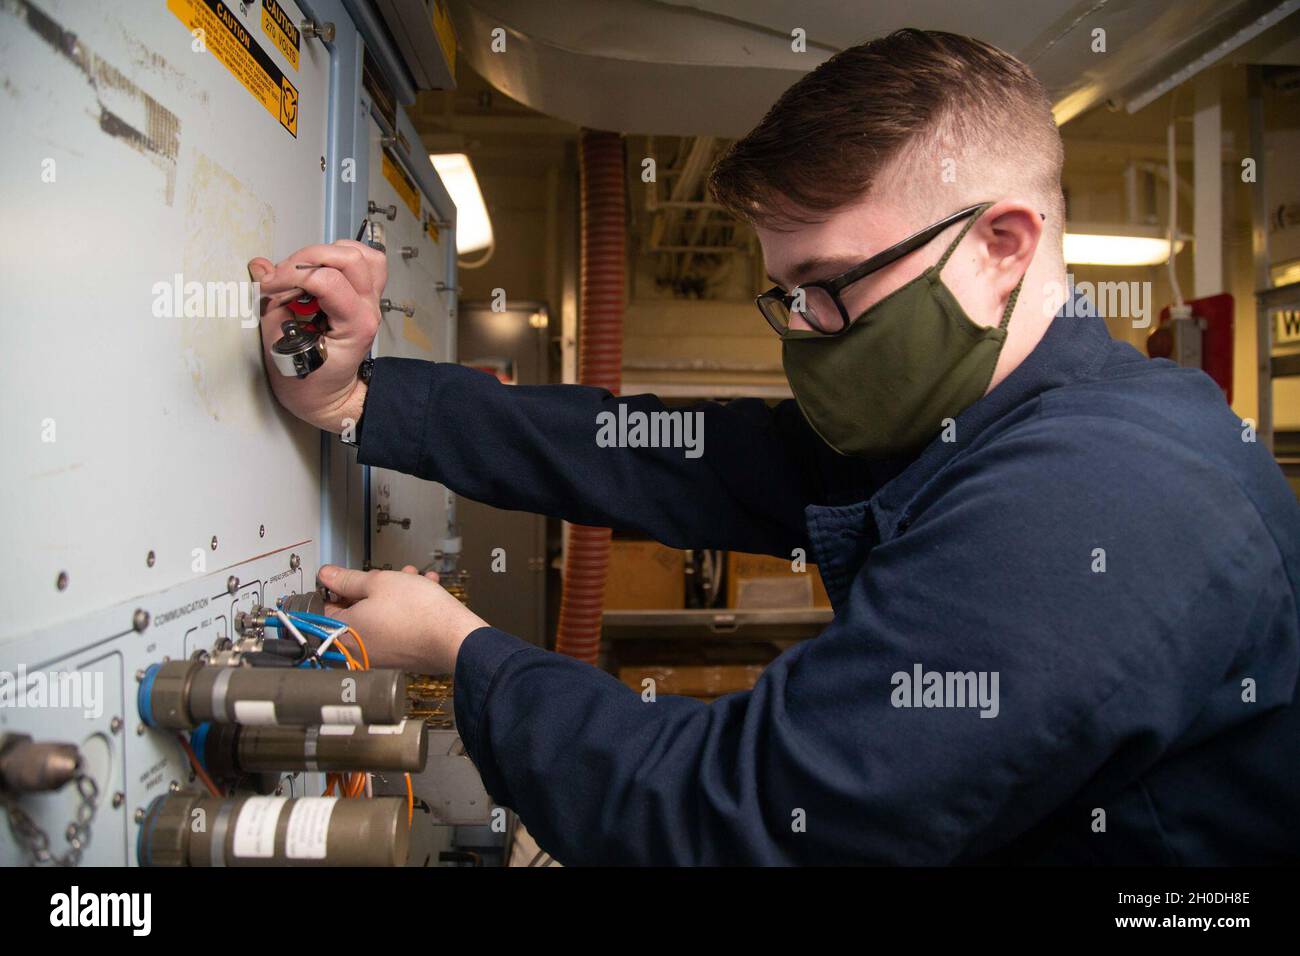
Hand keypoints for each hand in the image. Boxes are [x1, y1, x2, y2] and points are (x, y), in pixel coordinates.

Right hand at [248, 240, 386, 432]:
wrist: (330, 397)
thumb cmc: (310, 382)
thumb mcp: (282, 350)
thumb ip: (272, 306)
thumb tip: (262, 269)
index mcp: (354, 326)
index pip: (329, 281)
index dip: (292, 275)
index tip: (269, 287)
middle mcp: (368, 309)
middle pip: (351, 258)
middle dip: (308, 257)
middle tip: (283, 275)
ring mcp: (371, 301)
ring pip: (363, 255)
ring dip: (327, 253)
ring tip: (301, 271)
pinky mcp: (365, 296)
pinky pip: (365, 263)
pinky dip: (340, 256)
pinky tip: (318, 269)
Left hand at [316, 564, 487, 674]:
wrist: (455, 637)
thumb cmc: (419, 613)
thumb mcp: (378, 582)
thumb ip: (347, 578)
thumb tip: (327, 575)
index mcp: (344, 634)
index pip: (325, 607)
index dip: (336, 586)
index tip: (347, 577)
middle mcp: (358, 651)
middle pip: (355, 611)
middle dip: (371, 588)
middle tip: (385, 576)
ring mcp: (380, 656)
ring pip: (378, 617)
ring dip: (392, 595)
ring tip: (411, 580)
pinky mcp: (400, 657)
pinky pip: (395, 628)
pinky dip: (405, 611)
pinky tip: (423, 593)